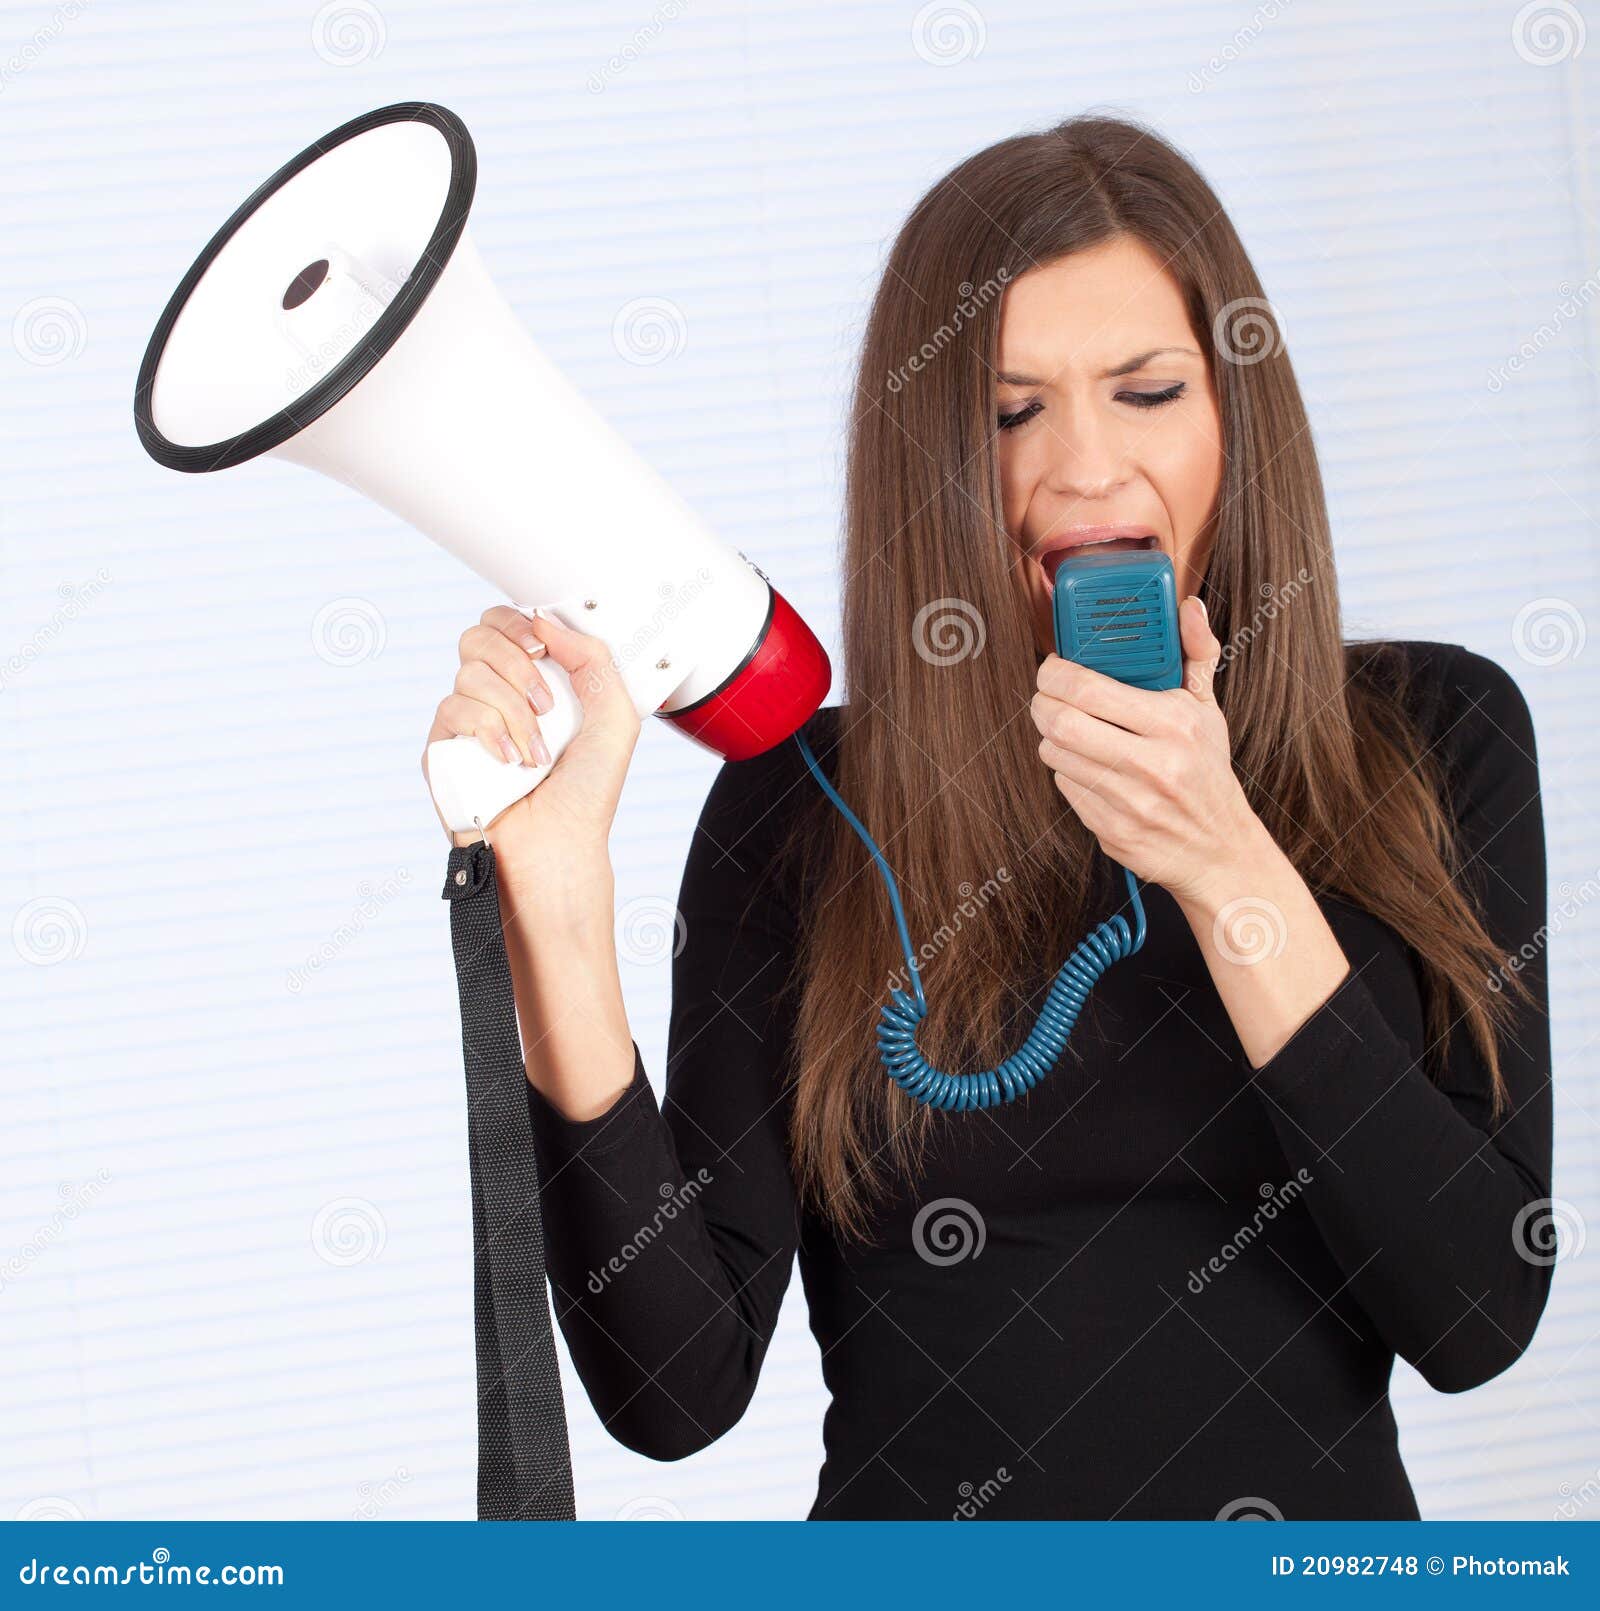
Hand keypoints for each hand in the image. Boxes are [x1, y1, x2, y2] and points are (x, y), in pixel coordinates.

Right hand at [423, 605, 641, 876]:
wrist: (560, 844)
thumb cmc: (587, 792)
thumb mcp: (615, 717)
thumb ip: (593, 659)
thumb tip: (548, 622)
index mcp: (535, 681)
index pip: (507, 625)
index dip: (519, 624)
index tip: (544, 646)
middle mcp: (497, 696)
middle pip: (478, 635)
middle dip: (517, 662)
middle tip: (546, 702)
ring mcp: (467, 721)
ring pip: (470, 672)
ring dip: (514, 711)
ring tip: (537, 752)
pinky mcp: (444, 747)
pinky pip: (454, 709)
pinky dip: (490, 731)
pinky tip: (510, 761)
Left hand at [1029, 595, 1261, 902]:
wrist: (1219, 850)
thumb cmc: (1207, 772)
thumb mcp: (1208, 710)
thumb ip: (1196, 653)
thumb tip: (1189, 608)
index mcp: (1174, 725)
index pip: (1089, 689)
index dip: (1055, 673)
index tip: (1052, 666)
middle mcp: (1151, 764)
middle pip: (1060, 722)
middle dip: (1042, 703)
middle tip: (1047, 696)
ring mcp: (1128, 801)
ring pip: (1055, 754)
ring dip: (1053, 738)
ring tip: (1073, 732)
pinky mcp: (1111, 831)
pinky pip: (1065, 788)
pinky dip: (1068, 774)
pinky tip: (1091, 769)